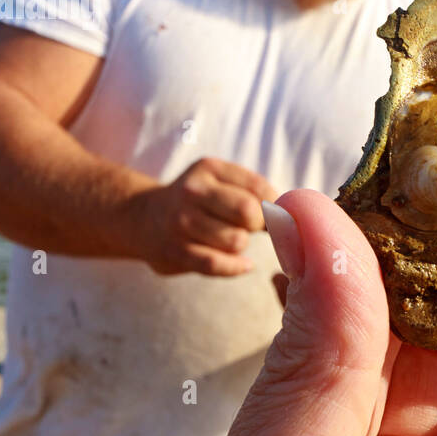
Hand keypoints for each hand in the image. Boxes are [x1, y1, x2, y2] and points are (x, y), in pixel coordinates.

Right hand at [129, 157, 277, 275]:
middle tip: (249, 227)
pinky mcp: (176, 251)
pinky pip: (217, 264)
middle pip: (248, 212)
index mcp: (209, 168)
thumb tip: (293, 211)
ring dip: (241, 245)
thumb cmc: (197, 201)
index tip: (274, 214)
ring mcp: (182, 222)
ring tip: (230, 239)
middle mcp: (192, 191)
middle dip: (257, 225)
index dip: (274, 205)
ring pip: (236, 240)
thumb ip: (253, 190)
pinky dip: (236, 267)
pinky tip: (243, 264)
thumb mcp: (218, 181)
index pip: (259, 187)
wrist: (142, 218)